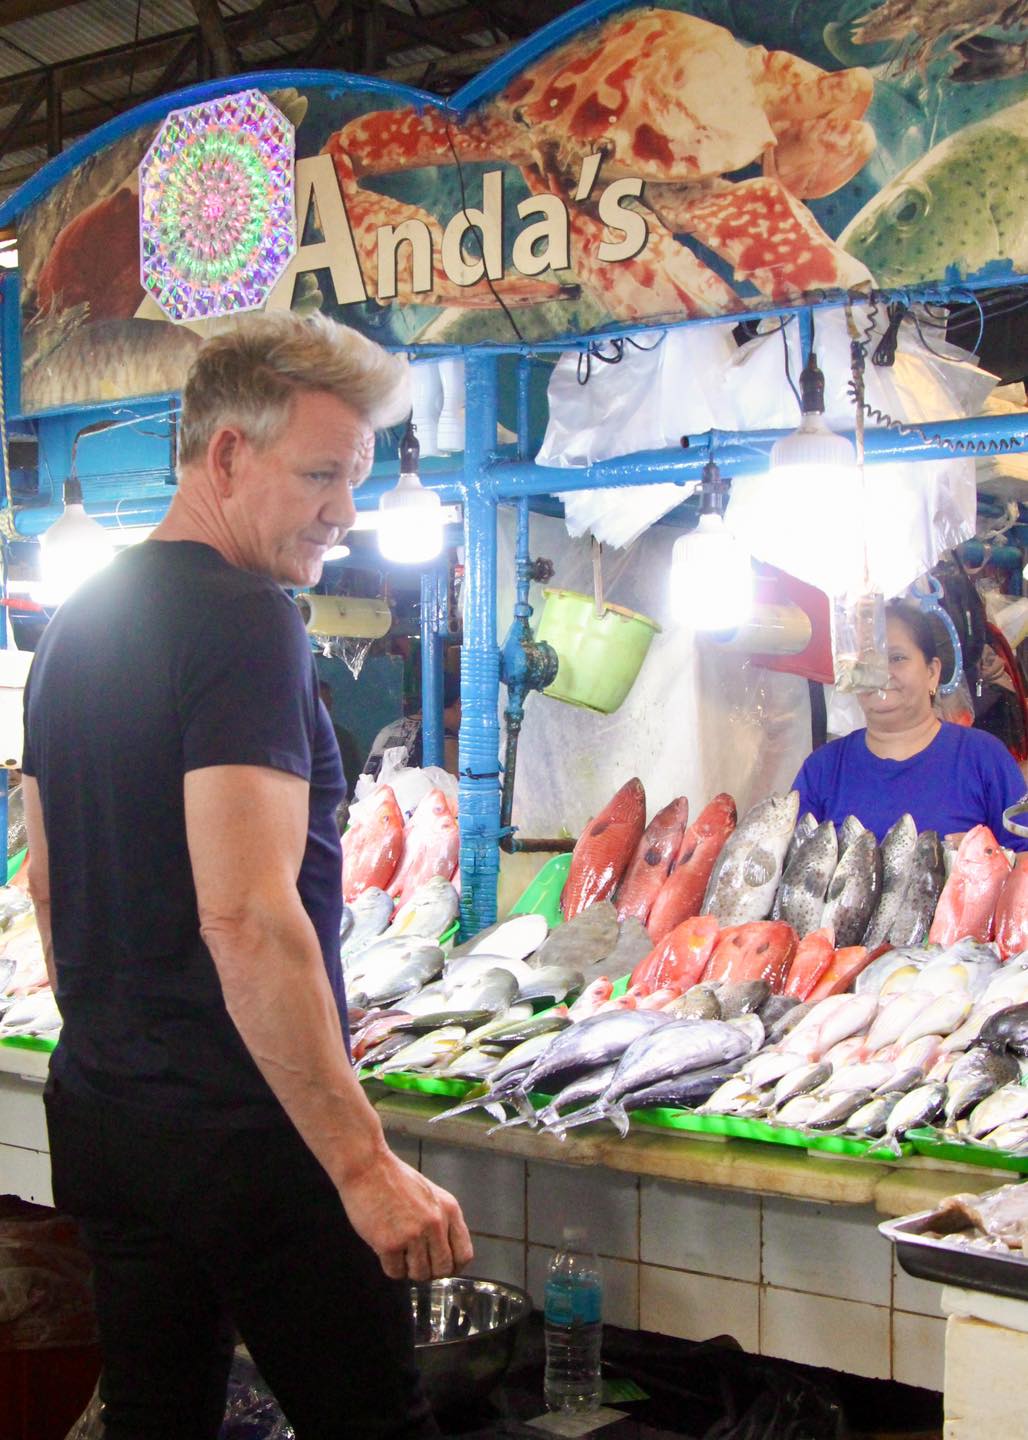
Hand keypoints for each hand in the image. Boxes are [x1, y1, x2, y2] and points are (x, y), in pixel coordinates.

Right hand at [338, 1147, 472, 1281]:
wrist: (367, 1167)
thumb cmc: (395, 1179)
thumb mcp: (431, 1194)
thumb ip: (442, 1220)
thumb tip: (444, 1251)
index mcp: (449, 1210)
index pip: (464, 1254)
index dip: (452, 1266)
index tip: (440, 1266)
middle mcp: (435, 1223)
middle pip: (442, 1269)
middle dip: (429, 1271)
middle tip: (416, 1261)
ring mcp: (413, 1234)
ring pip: (419, 1274)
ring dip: (409, 1270)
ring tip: (400, 1253)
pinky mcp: (390, 1244)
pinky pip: (395, 1273)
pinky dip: (391, 1267)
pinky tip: (386, 1250)